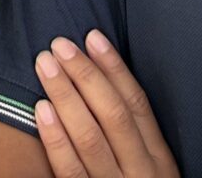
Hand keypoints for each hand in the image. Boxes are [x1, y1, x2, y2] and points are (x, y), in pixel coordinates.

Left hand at [31, 34, 177, 177]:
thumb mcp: (146, 166)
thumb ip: (131, 135)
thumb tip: (101, 80)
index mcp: (159, 157)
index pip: (137, 103)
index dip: (114, 67)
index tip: (92, 36)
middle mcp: (141, 171)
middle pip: (113, 114)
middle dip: (86, 74)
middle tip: (60, 45)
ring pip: (90, 137)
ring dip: (66, 96)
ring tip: (45, 65)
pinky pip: (71, 169)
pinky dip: (56, 138)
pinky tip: (42, 110)